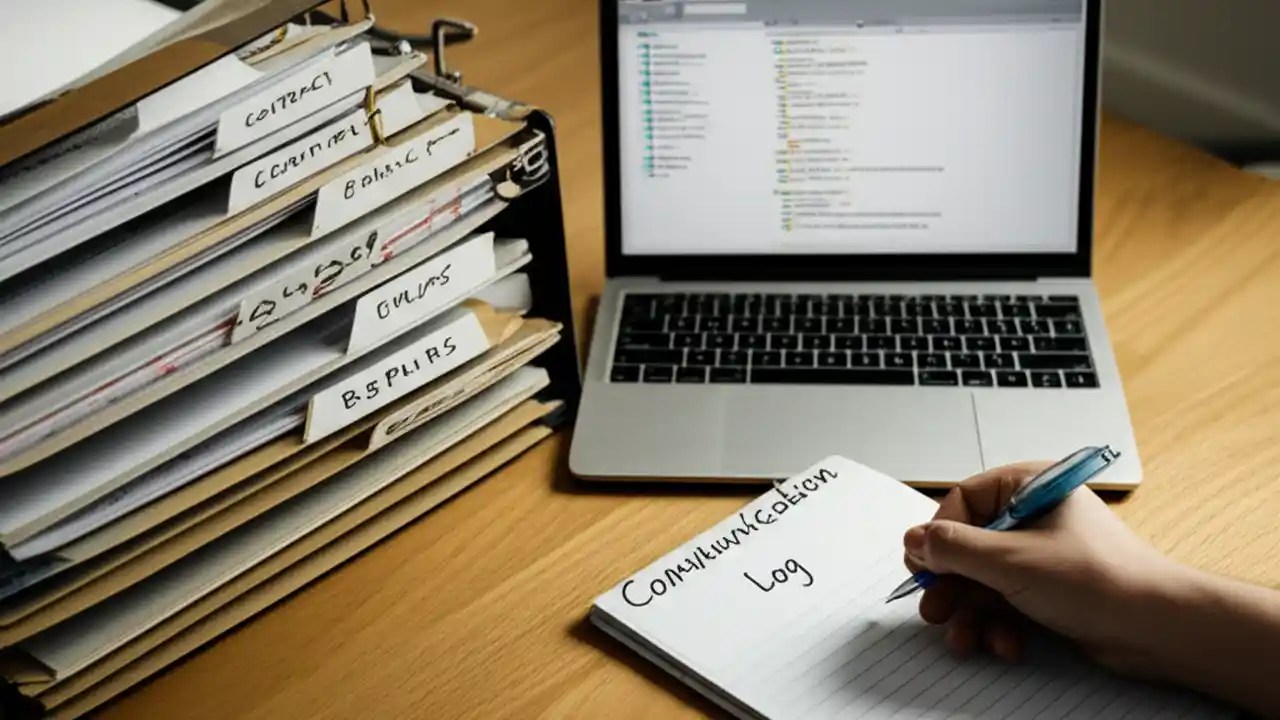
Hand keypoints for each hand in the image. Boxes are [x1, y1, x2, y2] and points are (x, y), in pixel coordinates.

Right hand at [902, 462, 1187, 674]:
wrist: (1156, 628)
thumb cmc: (1100, 580)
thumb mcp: (1012, 560)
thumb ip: (955, 549)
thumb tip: (915, 539)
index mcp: (1030, 487)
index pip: (964, 500)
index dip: (938, 535)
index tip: (923, 566)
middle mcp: (1034, 515)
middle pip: (968, 544)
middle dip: (950, 583)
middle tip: (934, 609)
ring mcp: (1041, 553)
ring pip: (983, 578)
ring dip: (970, 611)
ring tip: (963, 637)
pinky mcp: (1048, 588)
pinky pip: (1005, 600)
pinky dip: (997, 623)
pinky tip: (1000, 642)